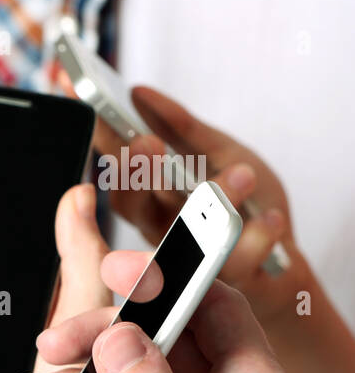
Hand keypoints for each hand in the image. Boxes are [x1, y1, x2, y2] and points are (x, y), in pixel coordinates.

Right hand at [57, 73, 303, 319]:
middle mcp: (160, 226)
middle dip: (133, 173)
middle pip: (129, 203)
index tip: (87, 100)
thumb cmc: (247, 208)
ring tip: (241, 172)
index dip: (99, 137)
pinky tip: (268, 219)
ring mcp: (188, 256)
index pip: (117, 164)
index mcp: (153, 196)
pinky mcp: (226, 279)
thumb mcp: (220, 153)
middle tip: (145, 142)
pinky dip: (257, 237)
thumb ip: (182, 128)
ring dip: (211, 200)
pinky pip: (236, 261)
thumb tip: (139, 93)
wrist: (284, 268)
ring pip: (179, 236)